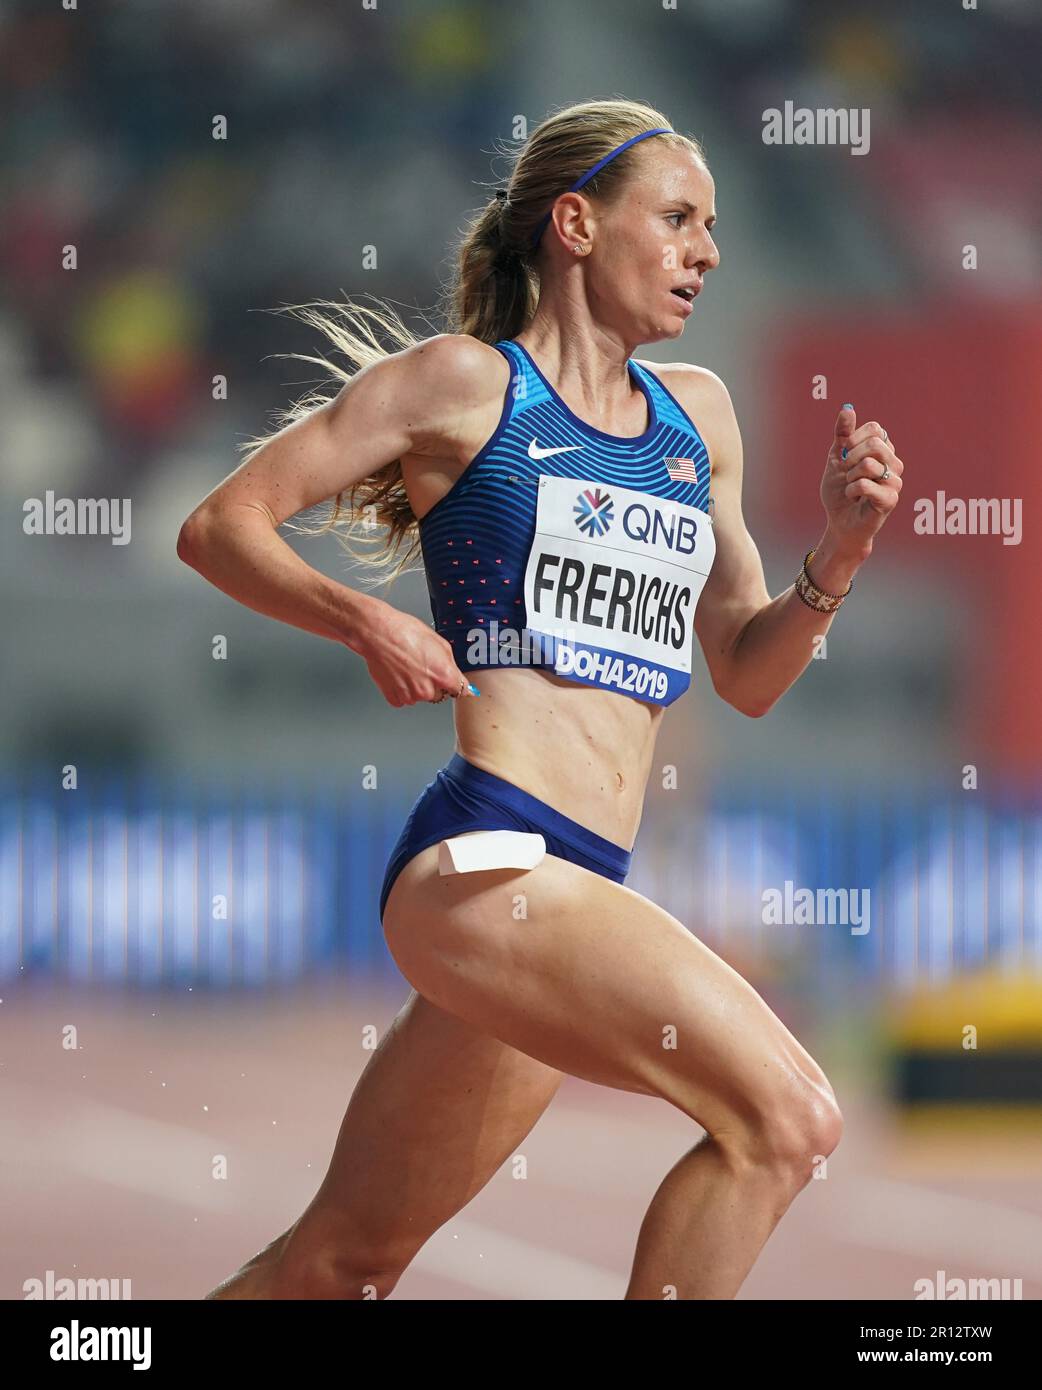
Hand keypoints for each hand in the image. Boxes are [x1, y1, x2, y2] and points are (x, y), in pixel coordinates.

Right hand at [355, 603, 476, 708]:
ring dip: (416, 686)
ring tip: (407, 666)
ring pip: (420, 696)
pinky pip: (403, 699)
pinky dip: (401, 689)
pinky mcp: (394, 698)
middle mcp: (427, 689)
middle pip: (438, 694)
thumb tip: (460, 679)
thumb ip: (452, 665)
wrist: (378, 634)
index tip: (456, 686)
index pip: (460, 691)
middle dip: (434, 683)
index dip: (457, 685)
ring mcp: (410, 696)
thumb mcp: (439, 643)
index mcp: (443, 675)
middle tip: (422, 665)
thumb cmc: (405, 632)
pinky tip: (398, 673)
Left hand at [820, 405, 903, 556]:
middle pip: (874, 444)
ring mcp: (895, 480)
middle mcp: (894, 463)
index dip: (853, 439)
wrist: (839, 521)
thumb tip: (847, 408)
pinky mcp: (891, 499)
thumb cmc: (840, 490)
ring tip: (851, 486)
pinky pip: (865, 484)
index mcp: (884, 450)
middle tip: (846, 472)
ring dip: (850, 476)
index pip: (874, 429)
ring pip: (868, 464)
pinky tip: (854, 498)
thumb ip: (843, 434)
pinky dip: (851, 490)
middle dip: (850, 458)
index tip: (844, 454)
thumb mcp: (836, 458)